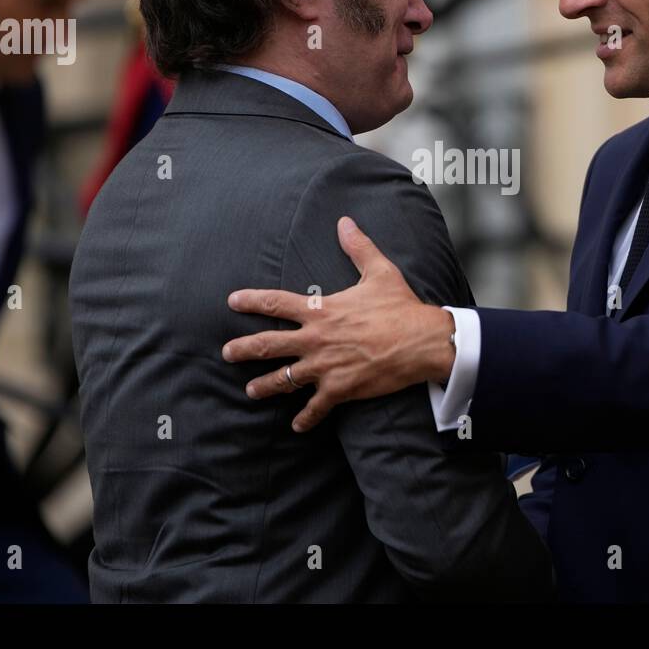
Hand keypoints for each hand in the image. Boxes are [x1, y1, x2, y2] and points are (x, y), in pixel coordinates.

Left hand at [222, 216, 455, 431]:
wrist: (421, 341)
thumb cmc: (401, 306)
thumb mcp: (379, 271)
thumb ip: (358, 247)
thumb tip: (345, 222)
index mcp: (321, 310)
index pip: (275, 303)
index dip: (251, 301)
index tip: (232, 301)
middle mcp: (315, 339)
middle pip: (267, 345)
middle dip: (243, 349)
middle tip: (226, 353)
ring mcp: (325, 366)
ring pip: (283, 379)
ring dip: (264, 386)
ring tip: (250, 391)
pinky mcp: (340, 389)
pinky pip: (316, 407)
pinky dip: (305, 418)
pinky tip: (297, 426)